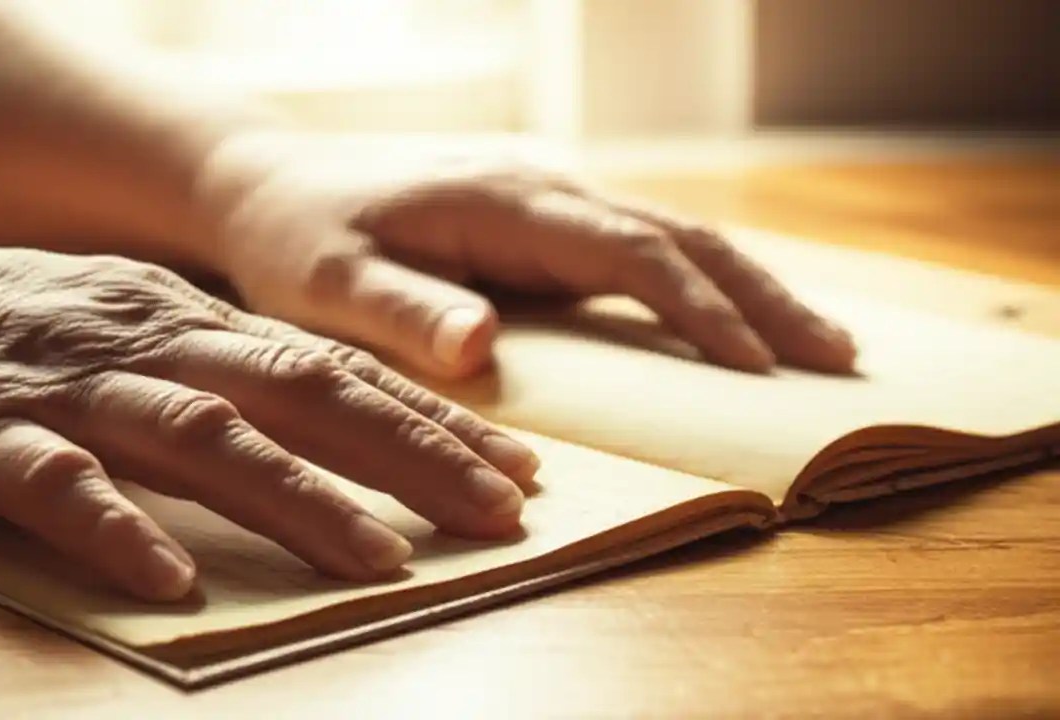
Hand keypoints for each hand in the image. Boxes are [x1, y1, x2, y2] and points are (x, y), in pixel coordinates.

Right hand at [0, 240, 538, 600]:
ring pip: (203, 439)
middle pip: (301, 393)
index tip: (514, 466)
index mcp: (185, 320)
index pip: (333, 367)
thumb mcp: (126, 331)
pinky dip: (118, 533)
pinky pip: (57, 489)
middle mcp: (146, 342)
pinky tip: (171, 582)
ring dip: (300, 502)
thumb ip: (217, 368)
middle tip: (502, 512)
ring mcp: (66, 389)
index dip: (430, 419)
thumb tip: (325, 416)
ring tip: (383, 564)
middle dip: (412, 454)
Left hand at [199, 133, 856, 377]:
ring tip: (818, 344)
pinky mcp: (539, 223)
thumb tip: (486, 345)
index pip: (627, 251)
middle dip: (760, 296)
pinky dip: (700, 285)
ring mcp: (545, 202)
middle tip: (838, 359)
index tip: (757, 367)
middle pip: (677, 235)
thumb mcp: (324, 283)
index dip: (698, 308)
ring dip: (747, 288)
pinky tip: (731, 321)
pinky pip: (639, 250)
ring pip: (672, 236)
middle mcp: (540, 190)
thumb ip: (400, 311)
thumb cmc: (294, 237)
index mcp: (501, 203)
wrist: (270, 183)